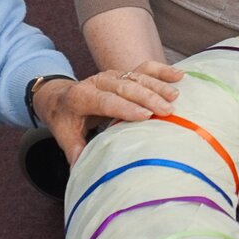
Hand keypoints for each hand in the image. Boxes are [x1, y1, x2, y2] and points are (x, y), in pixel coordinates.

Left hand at [35, 62, 184, 162]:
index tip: (145, 116)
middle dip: (147, 97)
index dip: (126, 107)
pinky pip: (144, 68)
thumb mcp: (64, 135)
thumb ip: (74, 150)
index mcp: (80, 96)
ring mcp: (112, 74)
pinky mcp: (123, 72)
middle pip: (125, 86)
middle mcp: (97, 81)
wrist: (60, 96)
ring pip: (136, 76)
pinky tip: (178, 75)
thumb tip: (82, 170)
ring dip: (157, 85)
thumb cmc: (65, 118)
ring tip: (175, 96)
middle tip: (167, 110)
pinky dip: (161, 71)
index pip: (105, 100)